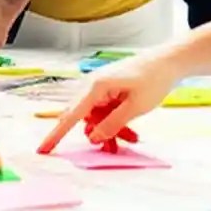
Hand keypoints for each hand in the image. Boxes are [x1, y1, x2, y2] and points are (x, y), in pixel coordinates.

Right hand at [37, 52, 180, 153]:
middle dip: (97, 134)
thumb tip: (93, 138)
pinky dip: (113, 122)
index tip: (43, 149)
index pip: (70, 116)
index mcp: (95, 86)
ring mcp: (99, 87)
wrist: (168, 61)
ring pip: (94, 117)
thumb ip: (112, 124)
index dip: (56, 135)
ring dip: (108, 129)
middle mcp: (92, 85)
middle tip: (116, 146)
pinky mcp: (107, 90)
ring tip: (131, 137)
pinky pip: (103, 112)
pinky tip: (129, 130)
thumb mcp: (135, 107)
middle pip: (83, 118)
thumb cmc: (153, 79)